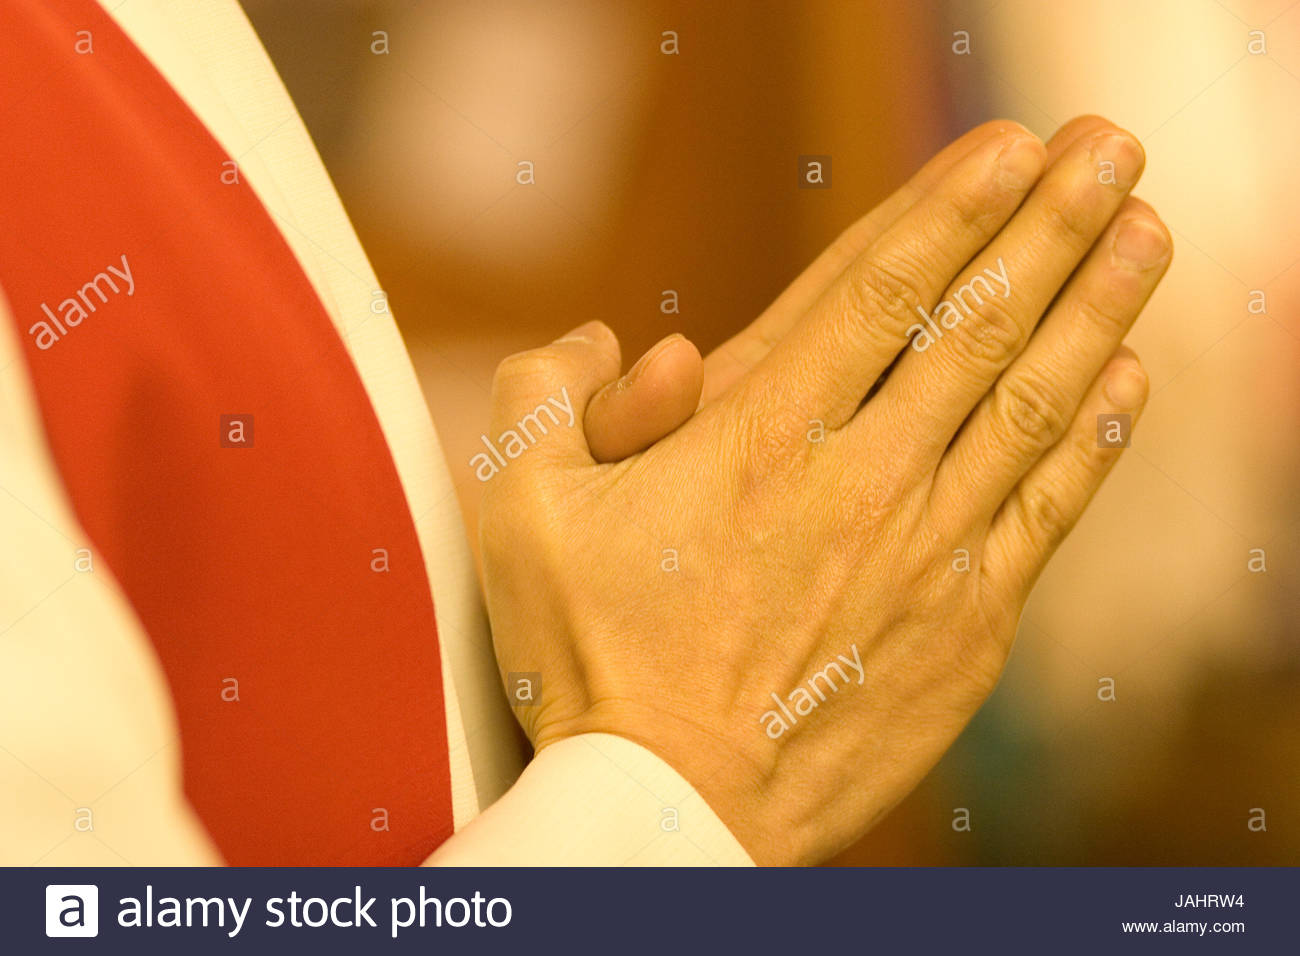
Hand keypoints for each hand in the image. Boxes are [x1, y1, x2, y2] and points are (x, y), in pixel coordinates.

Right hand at [481, 116, 1170, 864]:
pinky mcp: (965, 629)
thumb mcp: (520, 513)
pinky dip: (1093, 439)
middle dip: (1049, 225)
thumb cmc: (589, 660)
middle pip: (974, 327)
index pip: (876, 293)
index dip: (950, 207)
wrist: (671, 811)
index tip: (1008, 148)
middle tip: (1107, 150)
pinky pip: (1046, 513)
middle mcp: (858, 482)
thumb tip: (607, 336)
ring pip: (1030, 405)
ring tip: (1147, 234)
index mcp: (756, 440)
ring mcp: (924, 556)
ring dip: (1096, 307)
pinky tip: (1127, 380)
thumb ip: (543, 395)